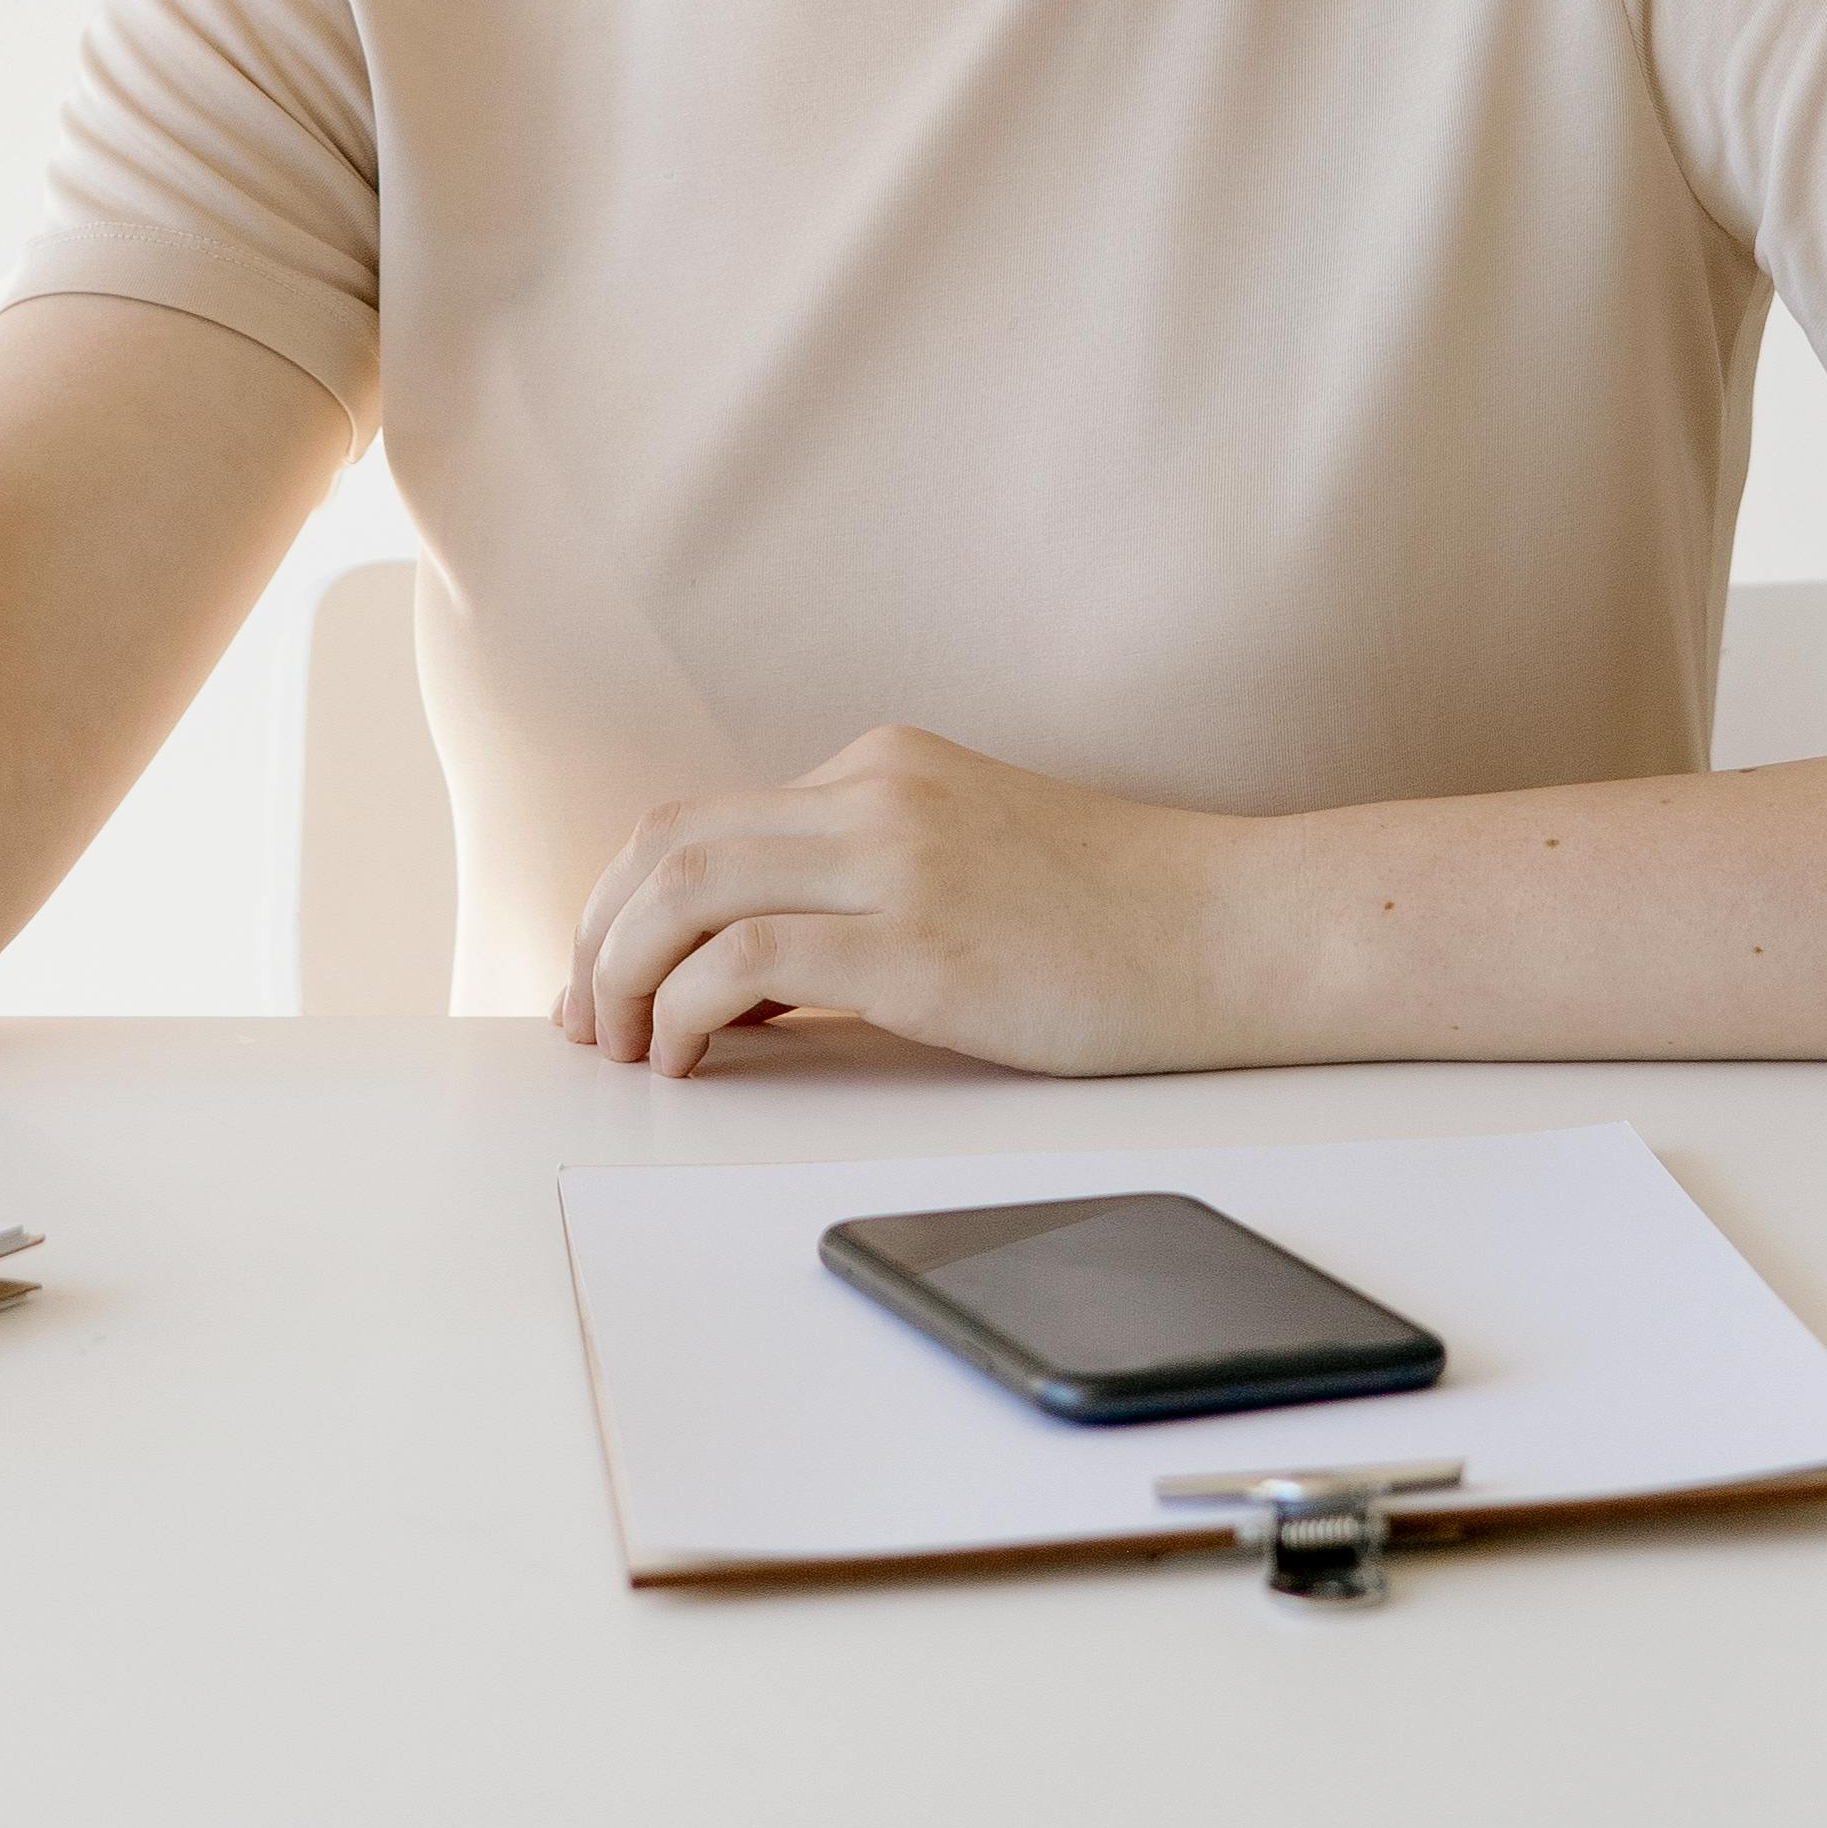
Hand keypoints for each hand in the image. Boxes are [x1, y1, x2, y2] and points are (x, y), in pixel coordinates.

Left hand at [558, 723, 1242, 1077]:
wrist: (1241, 930)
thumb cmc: (1126, 923)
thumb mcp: (975, 864)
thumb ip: (868, 889)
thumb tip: (746, 980)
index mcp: (886, 767)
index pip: (704, 821)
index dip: (627, 905)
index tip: (606, 980)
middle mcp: (876, 792)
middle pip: (668, 844)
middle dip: (598, 936)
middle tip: (585, 1021)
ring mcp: (897, 857)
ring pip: (685, 889)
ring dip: (624, 973)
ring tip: (623, 1050)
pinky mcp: (920, 940)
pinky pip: (745, 962)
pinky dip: (686, 1011)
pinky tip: (690, 1060)